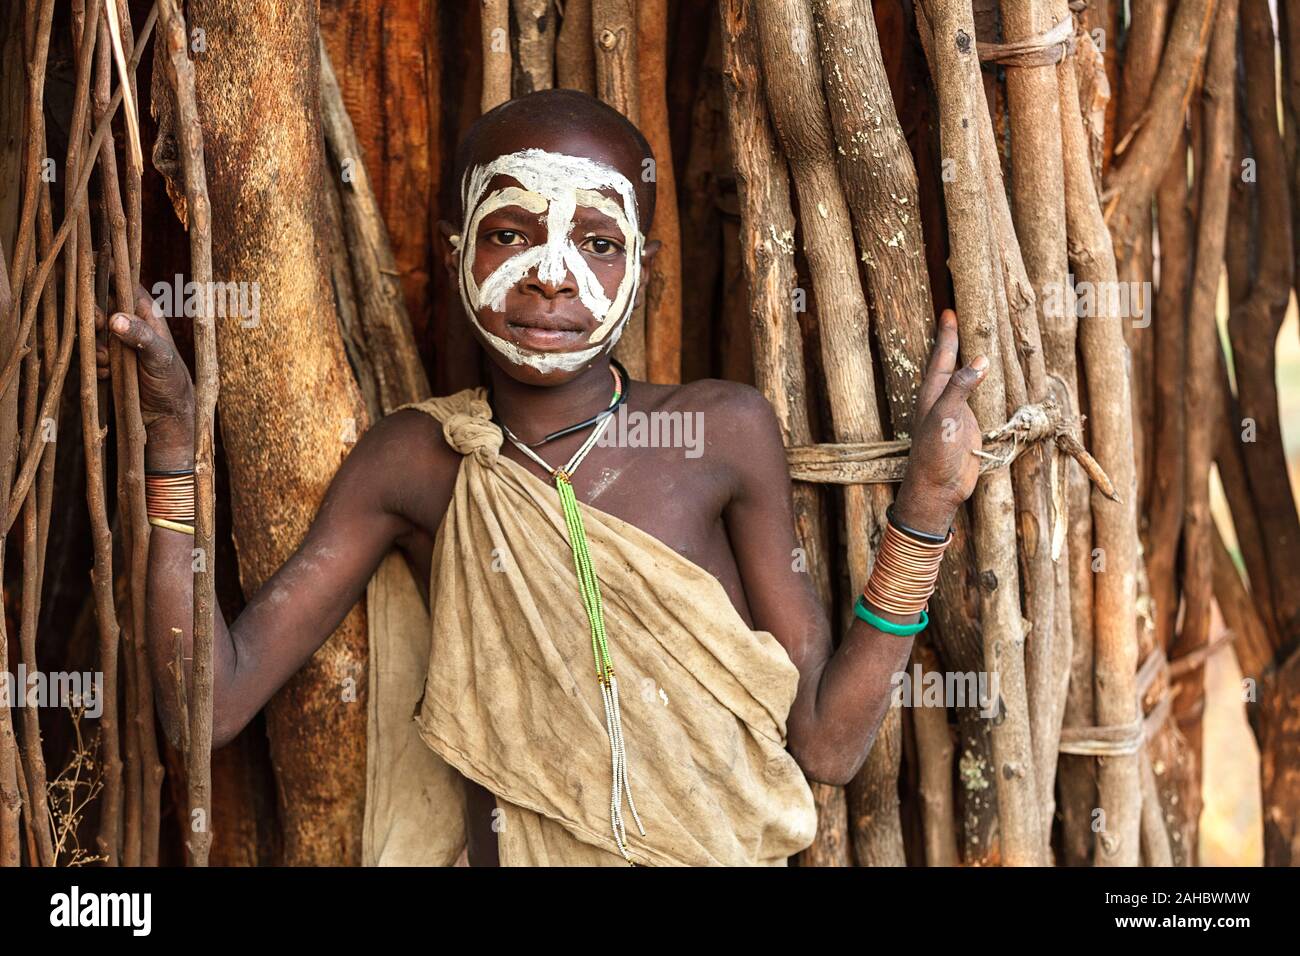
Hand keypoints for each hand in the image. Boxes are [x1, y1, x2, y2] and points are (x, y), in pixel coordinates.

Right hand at [95, 284, 194, 432]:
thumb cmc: (171, 380)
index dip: (102, 270)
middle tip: (99, 326)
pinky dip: (94, 364)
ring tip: (108, 361)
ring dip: (93, 346)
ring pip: (88, 331)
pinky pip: (88, 354)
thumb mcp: (160, 356)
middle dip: (92, 315)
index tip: (87, 271)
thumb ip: (141, 336)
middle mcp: (128, 320)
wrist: (166, 414)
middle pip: (96, 302)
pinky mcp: (106, 359)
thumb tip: (115, 319)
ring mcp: (115, 340)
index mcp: (144, 309)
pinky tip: (109, 374)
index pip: (119, 278)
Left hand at [893, 309, 987, 535]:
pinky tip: (994, 383)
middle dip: (957, 342)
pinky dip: (987, 388)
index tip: (948, 311)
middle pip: (952, 364)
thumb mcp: (945, 416)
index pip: (941, 357)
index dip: (947, 335)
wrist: (938, 488)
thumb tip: (983, 359)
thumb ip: (961, 388)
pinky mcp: (971, 428)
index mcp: (933, 393)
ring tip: (981, 343)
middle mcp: (944, 400)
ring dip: (972, 363)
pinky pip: (981, 401)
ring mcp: (958, 413)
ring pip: (967, 381)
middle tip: (962, 318)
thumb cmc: (934, 452)